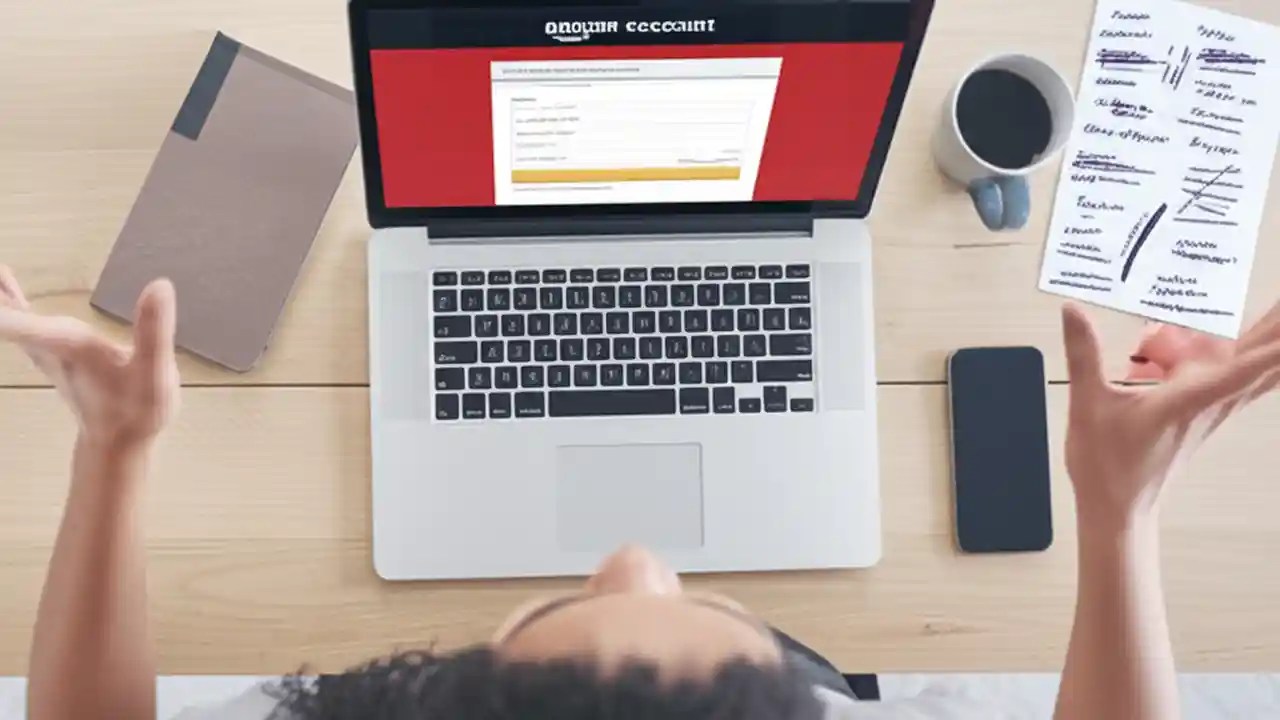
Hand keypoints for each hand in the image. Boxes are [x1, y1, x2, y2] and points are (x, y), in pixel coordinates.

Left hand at [0, 266, 178, 453]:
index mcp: (68, 343)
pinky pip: (17, 319)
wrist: (119, 442)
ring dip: (1, 294)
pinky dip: (9, 299)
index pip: (14, 319)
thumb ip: (154, 330)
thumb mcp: (154, 373)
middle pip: (5, 314)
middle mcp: (45, 343)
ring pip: (7, 316)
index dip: (0, 308)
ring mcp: (42, 349)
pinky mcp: (47, 351)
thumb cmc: (137, 411)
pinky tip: (7, 280)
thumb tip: (159, 284)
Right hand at [1061, 302, 1279, 528]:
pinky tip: (1262, 353)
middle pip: (1261, 363)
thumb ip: (1083, 353)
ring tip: (1279, 314)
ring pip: (1257, 374)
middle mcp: (1210, 403)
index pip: (1241, 367)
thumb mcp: (1088, 403)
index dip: (1271, 347)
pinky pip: (1242, 382)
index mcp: (1188, 398)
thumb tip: (1072, 309)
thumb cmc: (1106, 462)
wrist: (1119, 507)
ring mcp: (1212, 410)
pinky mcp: (1205, 415)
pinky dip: (1259, 362)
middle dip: (1276, 332)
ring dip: (1271, 344)